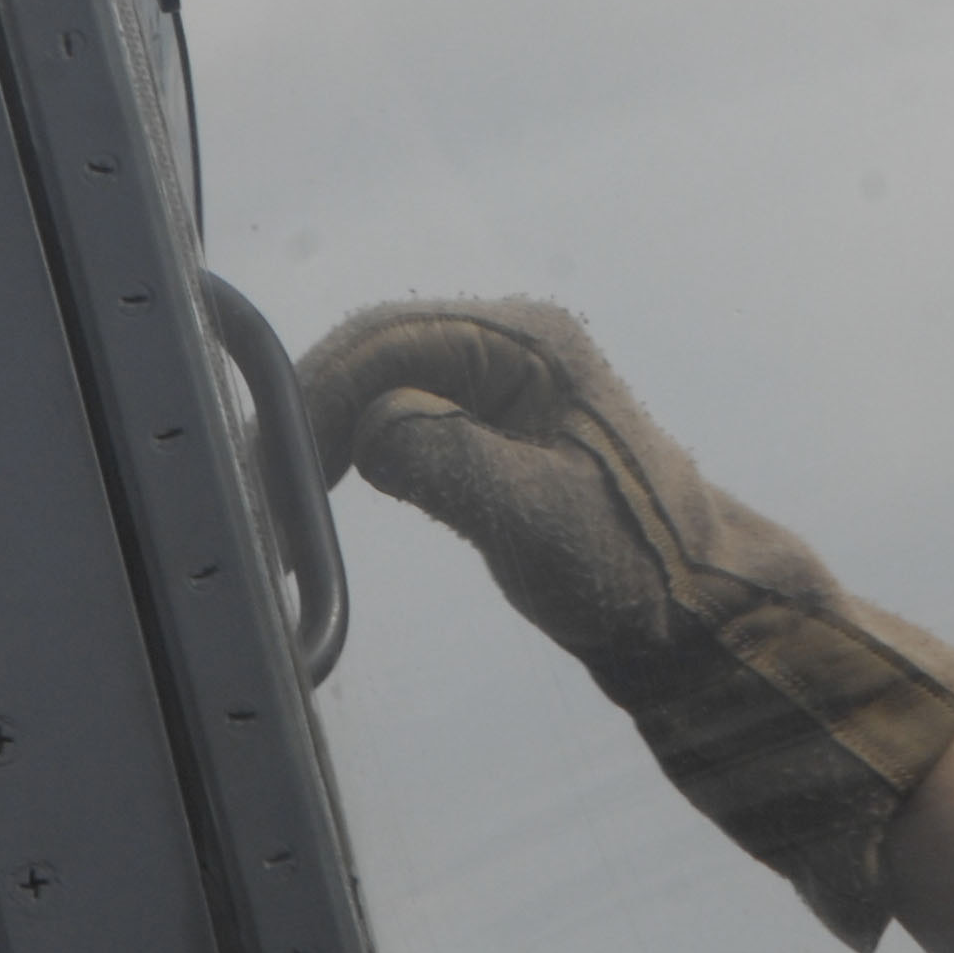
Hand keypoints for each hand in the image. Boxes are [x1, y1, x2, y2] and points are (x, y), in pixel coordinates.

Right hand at [299, 297, 953, 952]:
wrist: (693, 615)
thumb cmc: (629, 567)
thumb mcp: (528, 515)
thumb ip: (443, 458)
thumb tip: (369, 429)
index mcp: (528, 342)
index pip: (389, 338)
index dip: (317, 391)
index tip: (272, 456)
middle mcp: (515, 345)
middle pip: (378, 347)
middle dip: (313, 402)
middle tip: (260, 473)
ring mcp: (507, 382)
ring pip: (387, 378)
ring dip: (333, 421)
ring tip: (283, 485)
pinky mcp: (498, 426)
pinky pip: (409, 411)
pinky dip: (363, 439)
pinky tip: (335, 482)